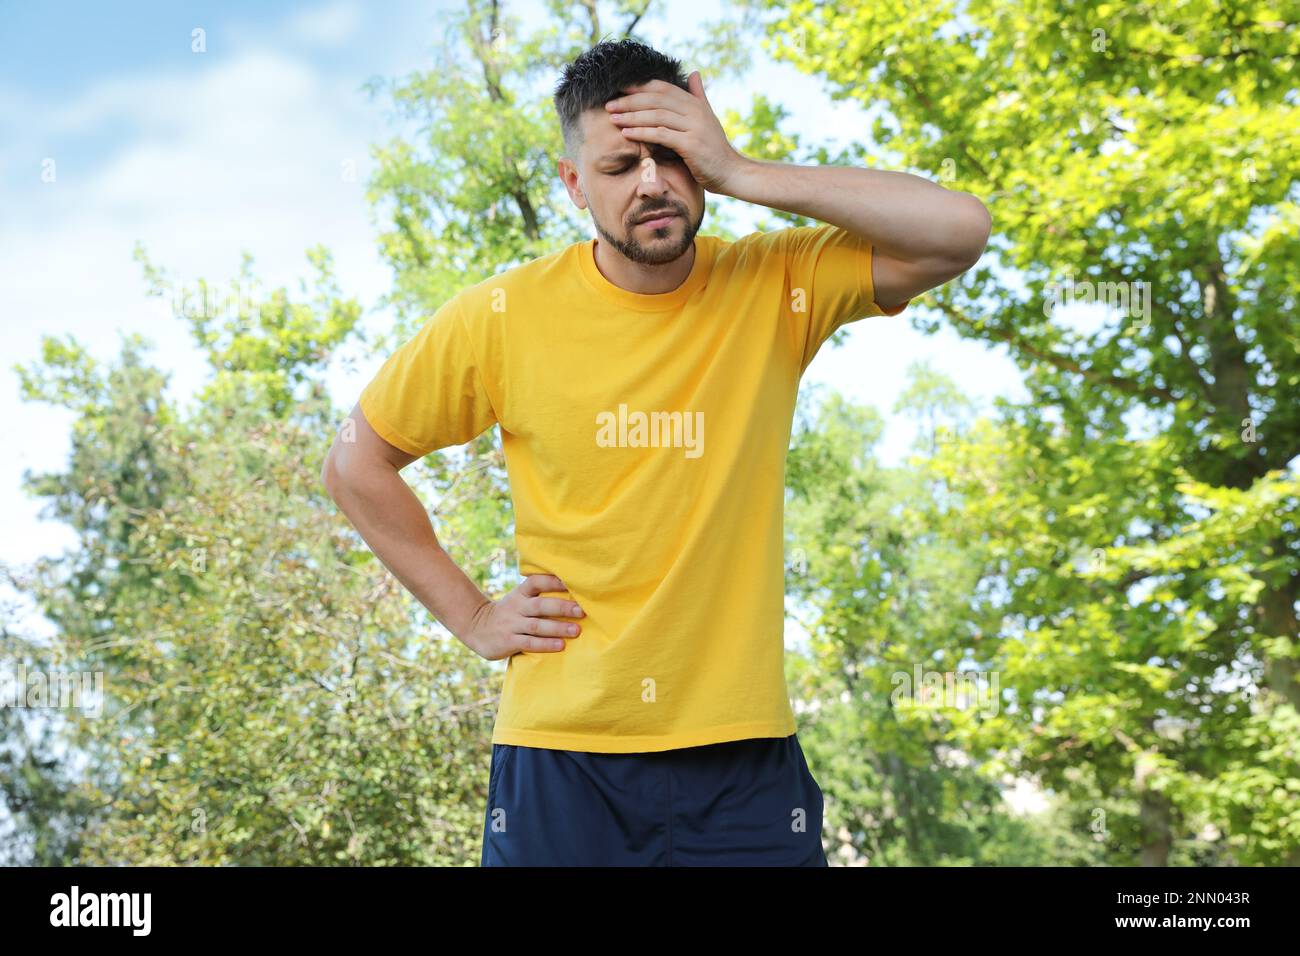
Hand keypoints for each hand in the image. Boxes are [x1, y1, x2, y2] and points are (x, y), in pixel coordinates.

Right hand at [462, 573, 583, 660]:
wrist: (475, 627)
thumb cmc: (509, 613)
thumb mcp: (519, 599)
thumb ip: (539, 596)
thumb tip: (574, 594)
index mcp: (520, 593)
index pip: (536, 582)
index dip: (554, 581)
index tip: (573, 582)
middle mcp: (517, 607)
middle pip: (540, 605)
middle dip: (562, 607)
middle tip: (582, 610)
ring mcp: (512, 625)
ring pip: (537, 625)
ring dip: (558, 628)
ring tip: (576, 630)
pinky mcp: (508, 641)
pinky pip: (529, 643)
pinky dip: (545, 644)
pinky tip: (560, 645)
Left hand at [605, 71, 748, 194]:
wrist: (732, 172)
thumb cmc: (715, 149)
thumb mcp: (708, 118)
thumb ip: (699, 96)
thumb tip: (694, 73)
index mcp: (695, 103)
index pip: (662, 88)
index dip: (639, 87)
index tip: (618, 90)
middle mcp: (695, 111)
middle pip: (656, 100)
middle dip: (630, 101)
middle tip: (609, 105)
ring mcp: (694, 127)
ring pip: (656, 115)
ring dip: (632, 116)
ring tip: (613, 118)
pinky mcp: (691, 144)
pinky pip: (661, 135)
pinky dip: (642, 132)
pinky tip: (626, 133)